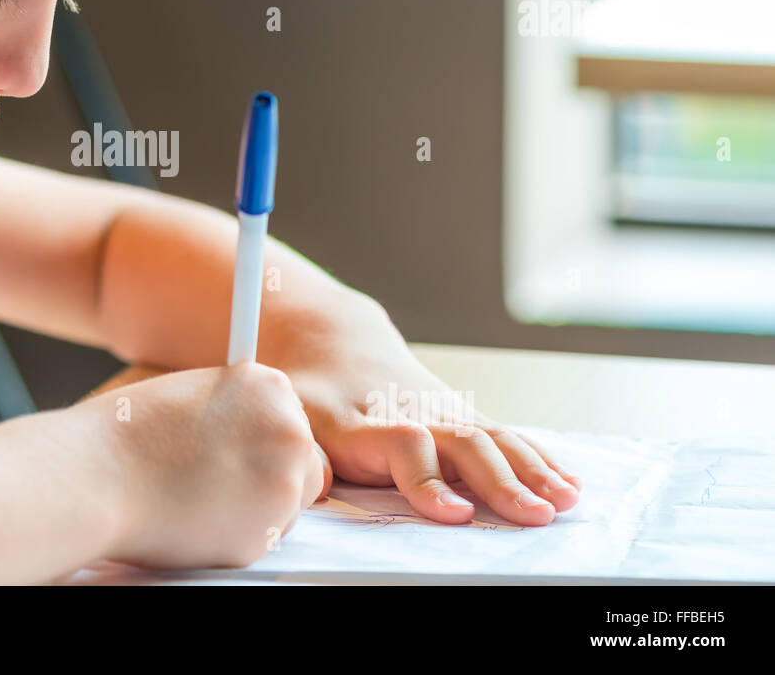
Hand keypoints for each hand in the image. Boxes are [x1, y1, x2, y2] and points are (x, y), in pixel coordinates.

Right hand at [83, 362, 330, 569]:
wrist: (97, 476)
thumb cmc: (127, 433)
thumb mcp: (194, 393)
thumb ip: (236, 409)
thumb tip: (249, 431)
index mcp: (269, 387)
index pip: (291, 415)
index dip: (262, 436)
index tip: (238, 446)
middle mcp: (288, 430)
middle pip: (304, 460)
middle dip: (271, 472)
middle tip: (220, 476)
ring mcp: (282, 484)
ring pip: (289, 503)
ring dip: (257, 505)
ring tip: (200, 494)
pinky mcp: (264, 533)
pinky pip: (263, 538)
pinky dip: (237, 534)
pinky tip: (196, 516)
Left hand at [265, 295, 582, 526]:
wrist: (334, 344)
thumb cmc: (309, 393)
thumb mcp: (289, 419)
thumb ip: (299, 455)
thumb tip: (305, 489)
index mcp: (363, 421)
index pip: (403, 446)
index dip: (427, 479)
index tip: (455, 514)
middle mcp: (412, 413)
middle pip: (463, 443)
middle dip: (501, 481)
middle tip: (534, 515)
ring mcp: (443, 412)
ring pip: (493, 438)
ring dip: (532, 471)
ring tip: (564, 503)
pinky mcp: (463, 416)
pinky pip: (507, 437)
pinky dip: (541, 461)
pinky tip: (569, 485)